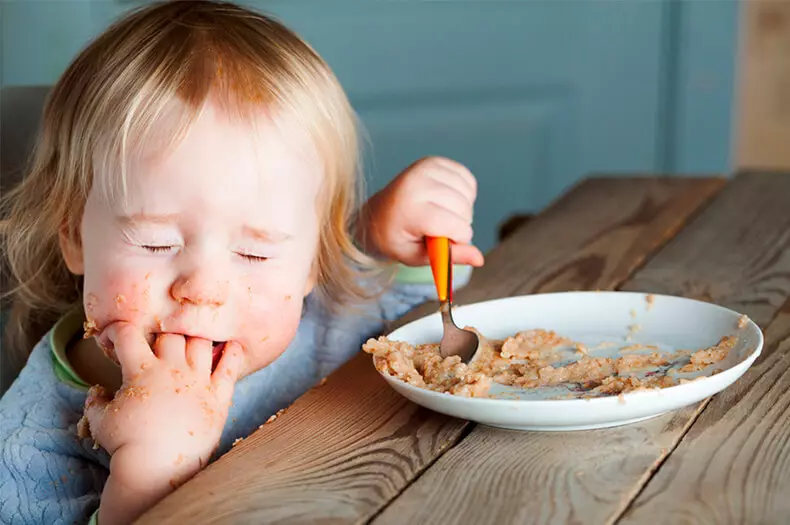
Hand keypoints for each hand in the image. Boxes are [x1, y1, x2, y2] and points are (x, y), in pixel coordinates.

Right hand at [82, 323, 242, 523]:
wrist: (157, 468)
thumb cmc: (126, 445)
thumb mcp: (100, 422)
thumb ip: (95, 402)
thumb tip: (95, 391)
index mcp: (142, 370)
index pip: (128, 334)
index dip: (121, 331)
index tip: (120, 337)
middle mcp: (172, 369)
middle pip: (171, 335)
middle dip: (163, 336)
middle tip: (160, 347)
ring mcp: (199, 381)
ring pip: (201, 343)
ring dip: (195, 340)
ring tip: (191, 346)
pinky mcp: (219, 396)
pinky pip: (231, 367)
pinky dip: (234, 353)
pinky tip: (233, 346)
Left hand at [358, 156, 484, 266]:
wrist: (377, 214)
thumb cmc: (396, 238)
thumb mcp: (417, 256)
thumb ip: (449, 258)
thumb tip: (480, 259)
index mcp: (410, 209)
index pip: (456, 225)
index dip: (458, 238)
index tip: (442, 241)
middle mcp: (417, 183)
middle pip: (464, 210)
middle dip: (459, 225)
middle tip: (437, 229)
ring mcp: (426, 168)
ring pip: (468, 195)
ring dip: (463, 210)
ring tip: (440, 215)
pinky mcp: (435, 161)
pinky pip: (467, 179)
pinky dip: (464, 194)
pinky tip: (446, 200)